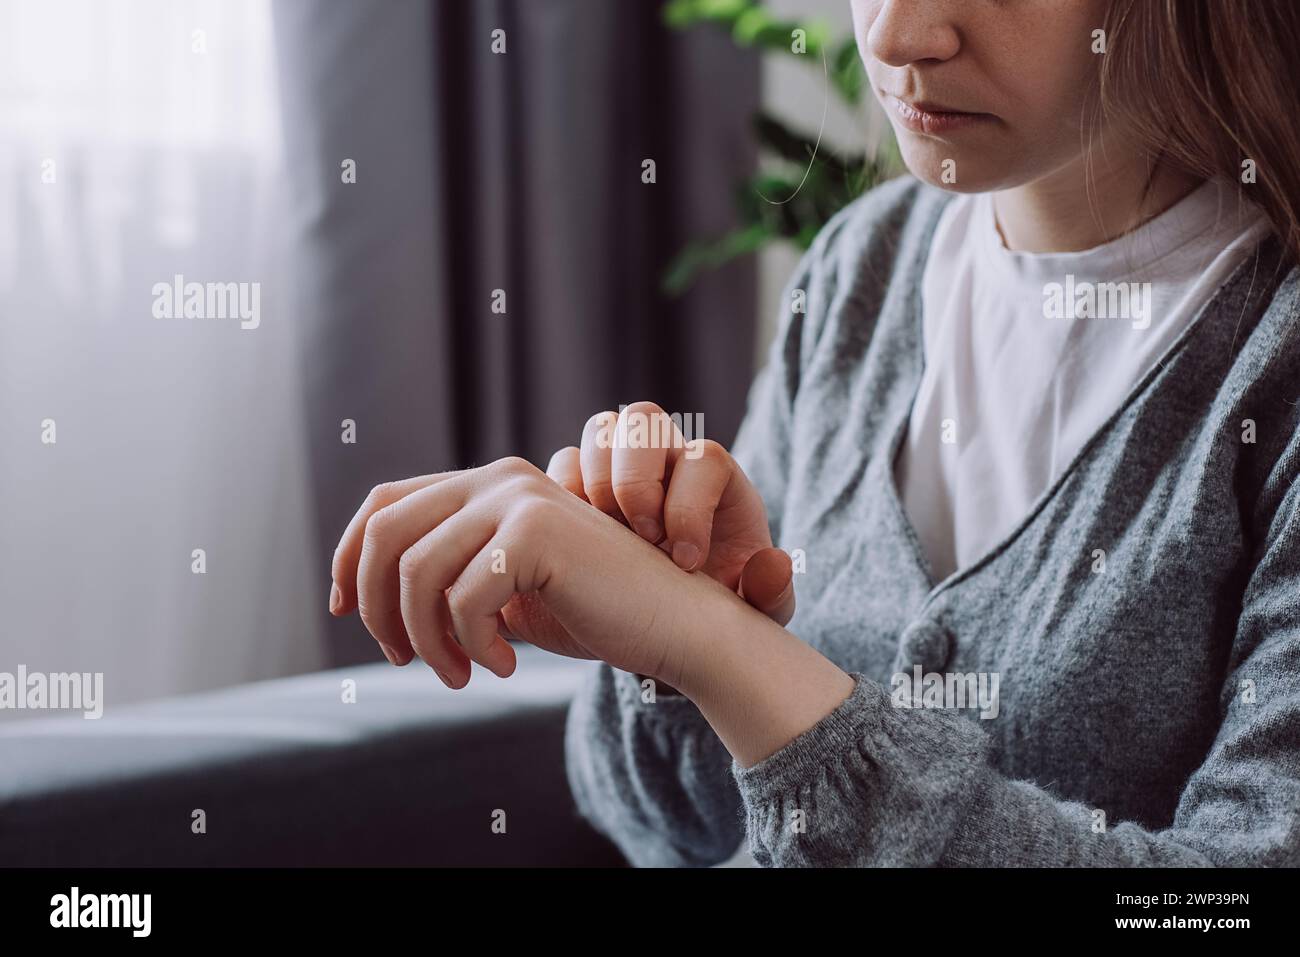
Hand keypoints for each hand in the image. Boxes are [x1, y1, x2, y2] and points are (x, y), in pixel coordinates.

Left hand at [329, 456, 750, 688]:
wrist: (673, 622)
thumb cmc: (593, 610)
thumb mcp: (506, 588)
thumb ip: (451, 573)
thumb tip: (364, 595)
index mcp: (488, 483)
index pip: (385, 503)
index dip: (349, 556)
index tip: (343, 610)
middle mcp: (498, 478)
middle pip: (385, 536)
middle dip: (377, 608)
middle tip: (404, 661)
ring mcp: (518, 499)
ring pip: (415, 573)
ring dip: (427, 640)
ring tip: (460, 676)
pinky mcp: (536, 534)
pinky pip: (464, 600)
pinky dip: (472, 647)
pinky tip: (505, 666)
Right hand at [548, 401, 793, 619]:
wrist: (667, 619)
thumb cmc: (716, 605)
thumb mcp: (750, 613)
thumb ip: (771, 594)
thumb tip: (772, 565)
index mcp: (717, 481)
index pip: (705, 459)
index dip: (691, 506)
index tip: (686, 562)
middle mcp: (667, 459)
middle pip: (644, 418)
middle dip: (635, 478)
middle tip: (639, 539)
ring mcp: (620, 467)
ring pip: (599, 432)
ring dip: (594, 482)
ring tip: (601, 541)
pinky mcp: (581, 486)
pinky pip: (562, 465)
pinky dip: (562, 499)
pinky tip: (575, 547)